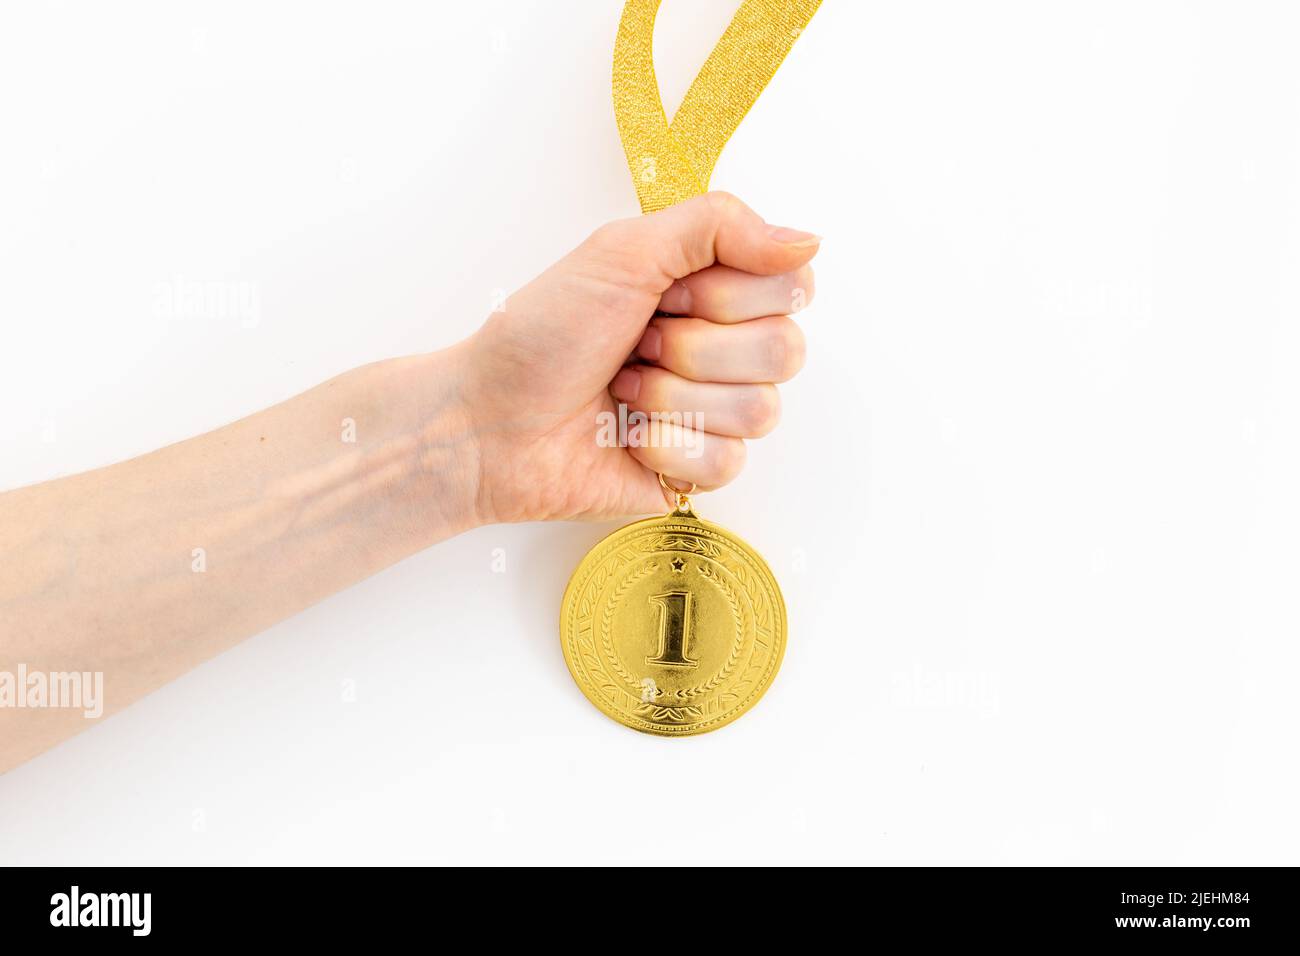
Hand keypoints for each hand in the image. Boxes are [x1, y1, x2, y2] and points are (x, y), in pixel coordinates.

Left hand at [459, 192, 819, 522]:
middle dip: (694, 347)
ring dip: (673, 398)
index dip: (730, 294)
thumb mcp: (623, 251)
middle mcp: (724, 349)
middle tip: (635, 343)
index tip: (667, 293)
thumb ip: (718, 226)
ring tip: (621, 390)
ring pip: (761, 410)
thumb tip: (809, 241)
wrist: (488, 421)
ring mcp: (715, 413)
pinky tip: (625, 437)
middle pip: (785, 349)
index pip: (791, 286)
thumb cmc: (541, 334)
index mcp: (712, 288)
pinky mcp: (698, 470)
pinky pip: (729, 462)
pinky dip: (666, 446)